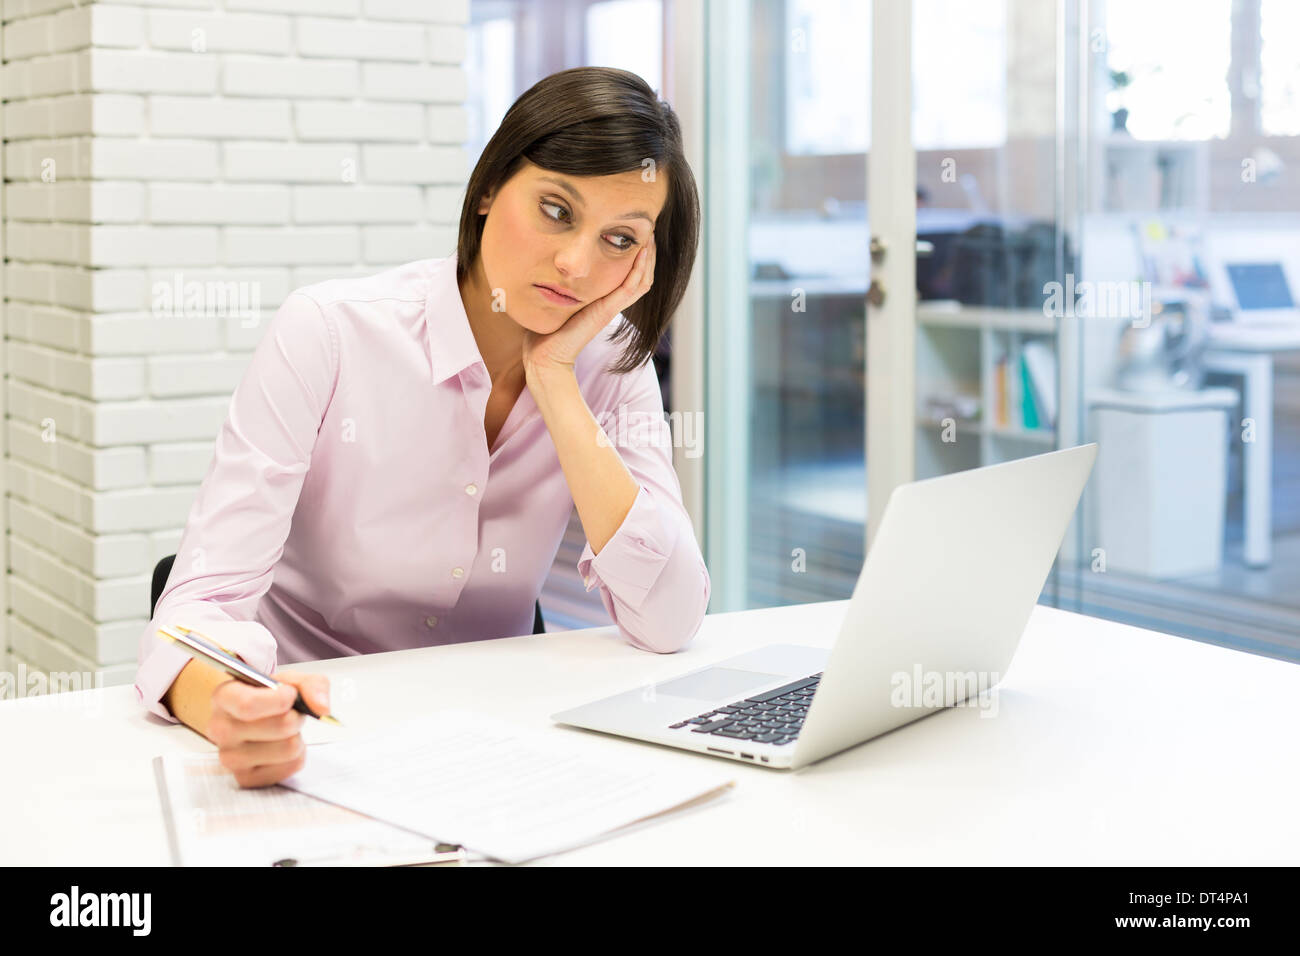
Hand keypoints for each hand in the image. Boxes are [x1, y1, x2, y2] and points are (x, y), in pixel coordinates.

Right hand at [208, 670, 330, 788]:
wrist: (256, 717)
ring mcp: (230, 757)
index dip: (280, 700)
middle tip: (291, 713)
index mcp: (224, 697)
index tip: (291, 694)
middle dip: (297, 717)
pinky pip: (291, 767)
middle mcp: (220, 729)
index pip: (248, 705)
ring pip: (289, 748)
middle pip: (280, 726)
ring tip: (285, 731)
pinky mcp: (245, 778)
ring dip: (297, 737)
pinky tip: (282, 747)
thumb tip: (322, 708)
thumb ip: (311, 685)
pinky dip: (297, 756)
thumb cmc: (269, 697)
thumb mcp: (289, 680)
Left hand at [522, 235, 655, 383]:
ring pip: (641, 281)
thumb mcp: (552, 300)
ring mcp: (610, 308)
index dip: (636, 257)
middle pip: (641, 277)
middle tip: (649, 230)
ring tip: (649, 236)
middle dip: (647, 253)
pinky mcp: (606, 311)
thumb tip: (543, 263)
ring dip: (648, 258)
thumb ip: (555, 285)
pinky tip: (641, 251)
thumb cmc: (542, 332)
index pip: (629, 276)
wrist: (542, 358)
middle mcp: (609, 304)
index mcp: (600, 301)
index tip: (635, 233)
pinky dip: (639, 269)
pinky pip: (631, 288)